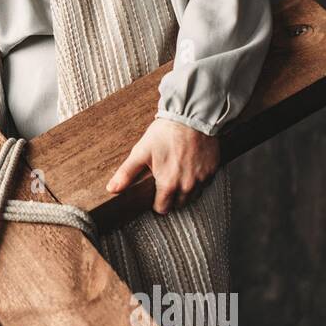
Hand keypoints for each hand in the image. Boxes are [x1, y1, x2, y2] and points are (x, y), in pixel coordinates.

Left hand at [105, 118, 219, 214]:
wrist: (190, 117)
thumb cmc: (165, 134)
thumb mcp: (141, 152)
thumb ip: (126, 173)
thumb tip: (112, 189)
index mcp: (168, 184)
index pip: (162, 208)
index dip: (157, 202)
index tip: (155, 193)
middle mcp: (187, 186)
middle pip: (179, 204)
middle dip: (171, 198)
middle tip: (166, 182)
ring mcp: (202, 179)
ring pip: (193, 196)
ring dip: (186, 191)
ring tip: (178, 176)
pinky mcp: (213, 170)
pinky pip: (205, 183)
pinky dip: (198, 180)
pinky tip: (191, 168)